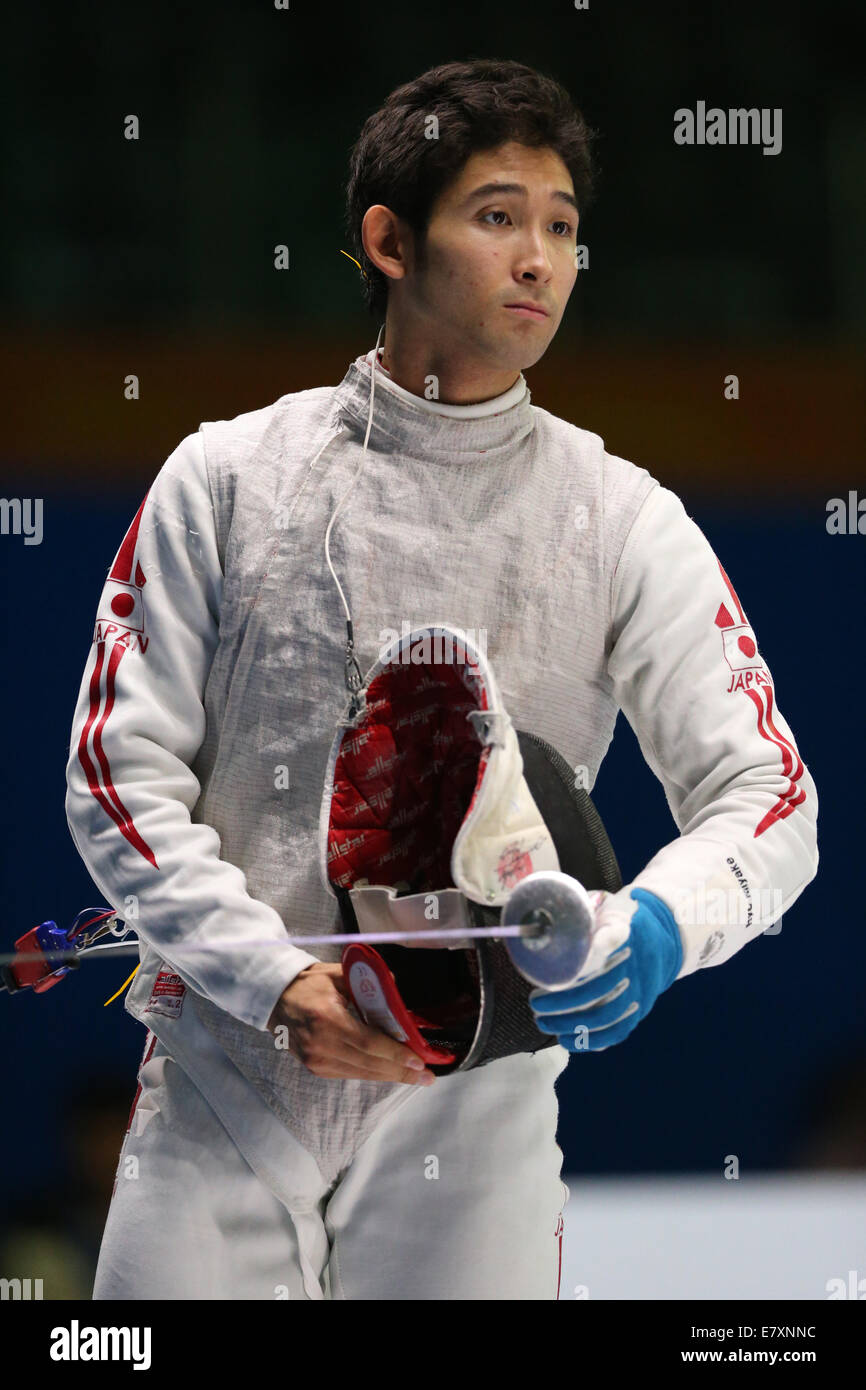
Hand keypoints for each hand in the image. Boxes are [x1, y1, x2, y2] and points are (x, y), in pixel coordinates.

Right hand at [267, 962, 436, 1084]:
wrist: (275, 998)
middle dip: (401, 1071)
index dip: (396, 1055)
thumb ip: (369, 984)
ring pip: (362, 1073)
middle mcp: (321, 1045)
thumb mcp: (339, 974)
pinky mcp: (316, 1068)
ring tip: (416, 1077)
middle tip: (427, 1076)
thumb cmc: (309, 983)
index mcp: (327, 1019)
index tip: (419, 1061)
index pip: (369, 1043)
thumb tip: (398, 994)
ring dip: (391, 1075)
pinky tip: (391, 1071)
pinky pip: (352, 1073)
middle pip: (369, 1064)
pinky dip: (373, 1072)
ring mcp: (317, 1060)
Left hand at [529, 888, 682, 1051]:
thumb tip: (539, 929)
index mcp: (626, 929)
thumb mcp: (605, 907)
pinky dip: (591, 1041)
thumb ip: (581, 918)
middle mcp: (636, 962)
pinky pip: (618, 1030)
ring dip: (571, 1022)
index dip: (585, 956)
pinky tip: (566, 1040)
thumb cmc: (620, 920)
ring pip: (606, 1014)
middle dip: (562, 1000)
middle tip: (535, 1002)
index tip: (557, 969)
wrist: (663, 938)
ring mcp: (640, 988)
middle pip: (600, 987)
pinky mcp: (641, 1008)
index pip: (609, 939)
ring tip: (542, 1021)